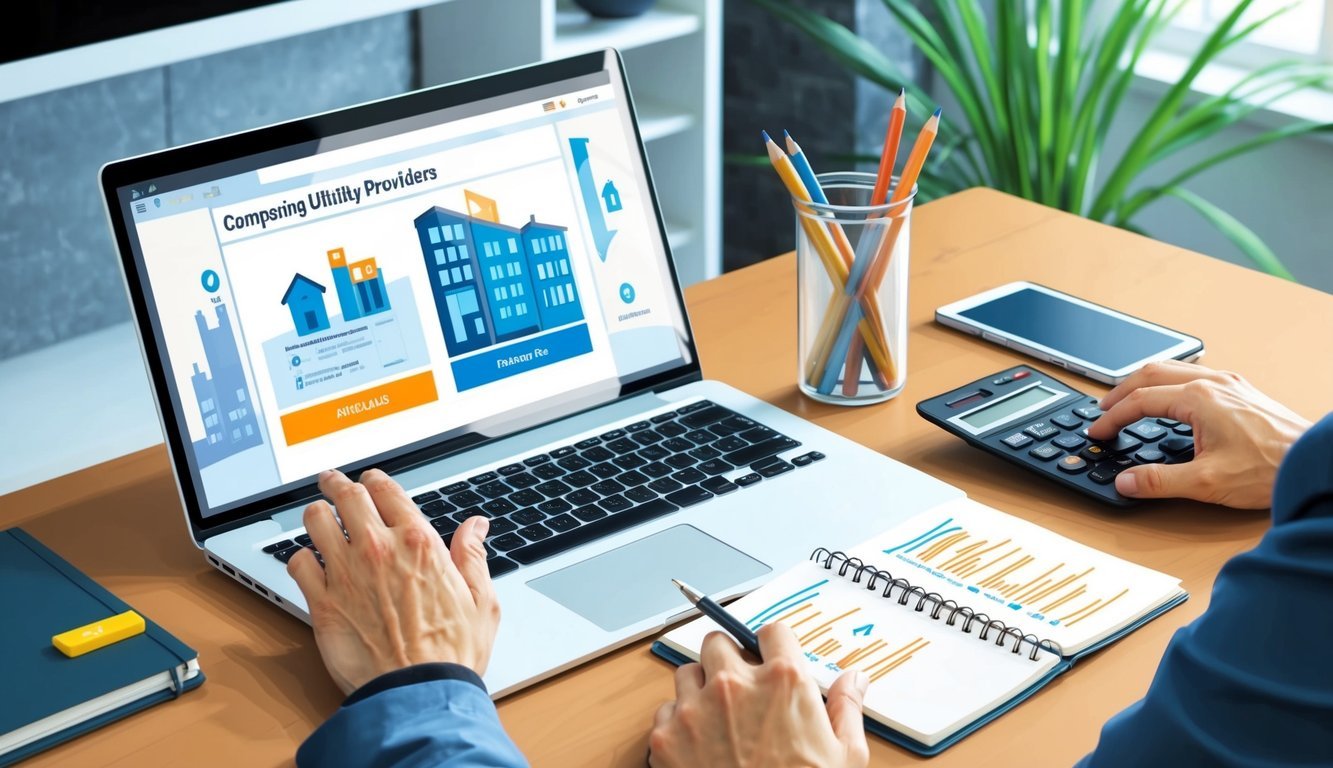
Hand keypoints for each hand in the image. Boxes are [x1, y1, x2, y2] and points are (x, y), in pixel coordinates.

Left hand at [286, 468, 499, 693]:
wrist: (418, 692)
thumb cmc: (451, 653)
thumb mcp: (481, 600)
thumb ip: (473, 556)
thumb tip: (476, 527)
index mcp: (419, 542)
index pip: (387, 491)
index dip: (375, 480)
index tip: (371, 480)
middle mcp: (379, 549)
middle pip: (347, 496)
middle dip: (337, 484)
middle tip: (331, 481)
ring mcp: (346, 573)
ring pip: (316, 521)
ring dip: (316, 514)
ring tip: (317, 515)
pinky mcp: (323, 602)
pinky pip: (298, 564)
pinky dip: (300, 559)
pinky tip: (308, 563)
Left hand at [648, 624, 869, 767]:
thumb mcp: (845, 757)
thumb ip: (847, 708)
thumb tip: (855, 678)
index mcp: (783, 682)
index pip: (772, 630)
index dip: (773, 645)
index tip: (772, 657)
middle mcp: (734, 686)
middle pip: (719, 642)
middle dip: (729, 660)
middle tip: (740, 688)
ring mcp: (695, 709)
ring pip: (687, 674)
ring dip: (700, 689)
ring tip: (719, 721)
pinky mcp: (665, 737)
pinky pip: (665, 711)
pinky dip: (678, 724)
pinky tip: (700, 747)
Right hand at [1087, 361, 1310, 507]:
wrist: (1313, 461)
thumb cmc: (1270, 468)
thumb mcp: (1206, 482)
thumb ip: (1159, 481)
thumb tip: (1126, 481)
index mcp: (1199, 398)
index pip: (1140, 401)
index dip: (1112, 417)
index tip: (1097, 431)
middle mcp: (1213, 383)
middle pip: (1151, 373)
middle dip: (1121, 391)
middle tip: (1103, 410)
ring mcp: (1229, 384)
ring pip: (1173, 369)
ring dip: (1145, 382)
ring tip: (1130, 399)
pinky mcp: (1241, 391)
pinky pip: (1194, 375)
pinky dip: (1169, 383)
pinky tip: (1172, 398)